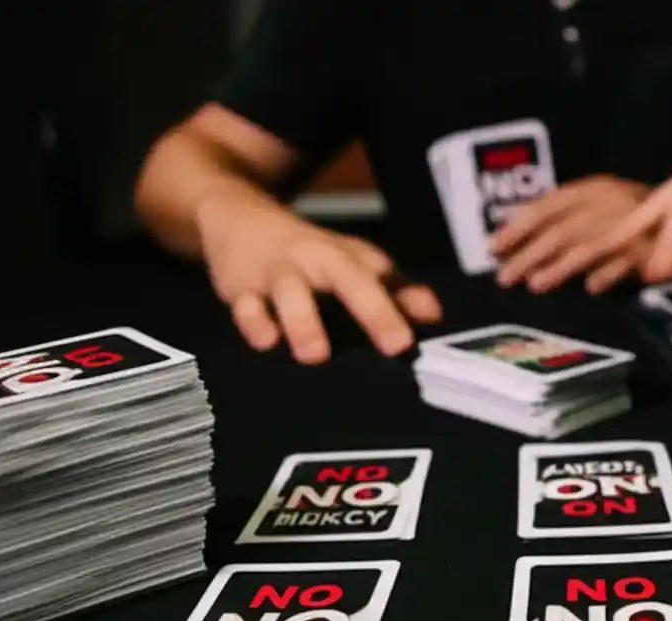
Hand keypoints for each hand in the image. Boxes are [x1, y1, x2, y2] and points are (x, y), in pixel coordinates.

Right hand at [197, 198, 440, 363]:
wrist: (236, 214)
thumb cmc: (306, 250)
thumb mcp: (350, 261)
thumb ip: (394, 290)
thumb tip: (435, 315)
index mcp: (348, 258)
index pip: (383, 279)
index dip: (405, 306)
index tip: (421, 336)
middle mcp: (316, 261)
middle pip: (348, 280)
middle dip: (374, 310)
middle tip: (396, 344)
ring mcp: (276, 273)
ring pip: (291, 294)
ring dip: (305, 323)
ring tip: (316, 355)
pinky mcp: (239, 287)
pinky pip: (244, 305)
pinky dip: (252, 322)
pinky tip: (265, 341)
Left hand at [489, 175, 651, 294]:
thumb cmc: (636, 216)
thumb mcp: (599, 209)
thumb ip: (564, 220)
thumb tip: (514, 240)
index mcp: (592, 189)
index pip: (546, 205)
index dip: (517, 226)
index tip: (493, 247)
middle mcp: (608, 202)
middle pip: (560, 229)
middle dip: (528, 254)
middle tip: (504, 277)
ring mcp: (630, 224)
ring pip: (586, 246)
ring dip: (559, 266)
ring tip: (535, 285)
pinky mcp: (652, 247)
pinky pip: (627, 260)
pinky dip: (608, 273)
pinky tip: (591, 289)